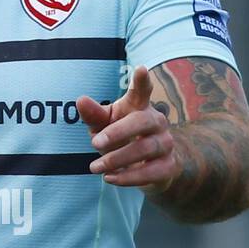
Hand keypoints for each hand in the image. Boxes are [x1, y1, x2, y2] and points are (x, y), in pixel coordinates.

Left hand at [76, 65, 181, 192]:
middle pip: (143, 121)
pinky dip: (128, 177)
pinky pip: (150, 172)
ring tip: (95, 167)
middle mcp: (156, 121)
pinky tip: (110, 178)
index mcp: (139, 106)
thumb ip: (94, 115)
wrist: (150, 167)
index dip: (142, 80)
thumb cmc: (121, 139)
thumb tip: (80, 100)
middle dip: (118, 132)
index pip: (143, 90)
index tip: (140, 69)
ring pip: (145, 149)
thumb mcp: (104, 125)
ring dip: (117, 159)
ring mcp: (165, 143)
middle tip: (94, 142)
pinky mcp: (168, 166)